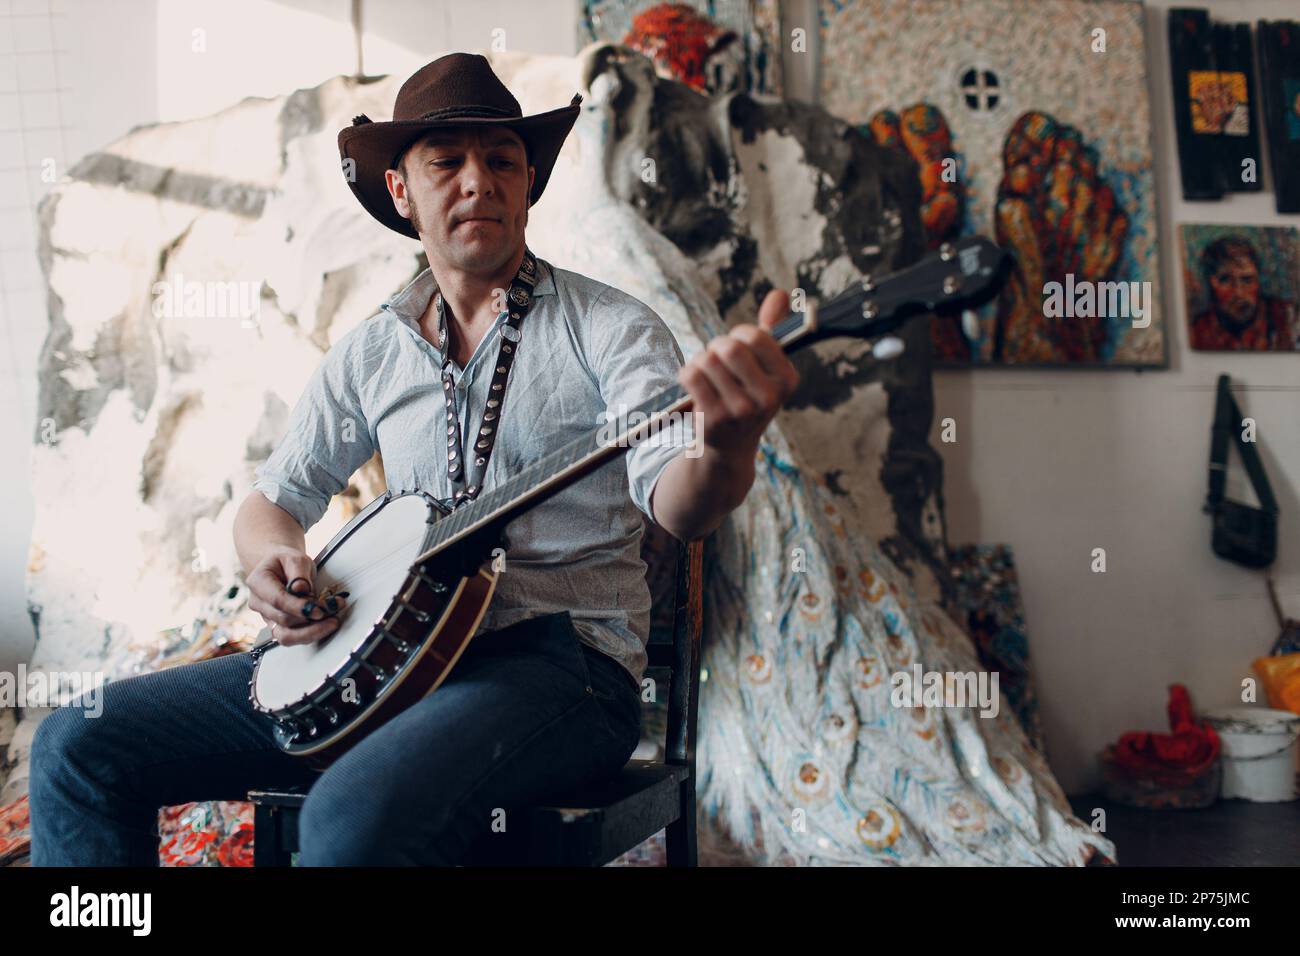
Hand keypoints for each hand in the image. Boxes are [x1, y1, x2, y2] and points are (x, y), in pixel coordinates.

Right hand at [246, 546, 347, 646]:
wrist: (282, 568)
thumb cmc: (287, 562)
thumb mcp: (295, 558)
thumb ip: (299, 573)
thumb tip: (301, 590)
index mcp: (258, 582)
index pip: (277, 600)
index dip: (298, 607)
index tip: (318, 610)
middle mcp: (259, 603)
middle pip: (283, 620)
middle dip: (310, 618)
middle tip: (334, 609)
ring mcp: (267, 618)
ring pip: (286, 636)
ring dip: (312, 631)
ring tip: (332, 621)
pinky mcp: (278, 627)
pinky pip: (293, 638)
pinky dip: (311, 633)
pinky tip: (326, 624)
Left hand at [677, 289, 799, 463]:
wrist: (731, 445)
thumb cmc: (749, 395)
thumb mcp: (767, 366)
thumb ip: (774, 327)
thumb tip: (779, 294)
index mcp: (787, 380)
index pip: (757, 336)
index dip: (740, 334)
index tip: (739, 346)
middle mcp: (769, 398)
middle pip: (728, 347)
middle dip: (717, 346)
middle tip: (717, 360)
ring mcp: (741, 411)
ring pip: (706, 360)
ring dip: (700, 361)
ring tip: (707, 375)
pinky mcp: (714, 419)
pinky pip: (690, 375)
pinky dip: (687, 373)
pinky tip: (695, 386)